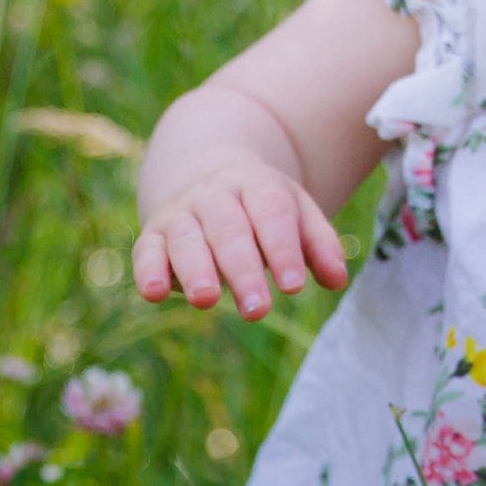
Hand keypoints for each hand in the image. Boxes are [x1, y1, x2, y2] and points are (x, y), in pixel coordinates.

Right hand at [133, 162, 350, 319]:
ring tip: (207, 300)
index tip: (294, 287)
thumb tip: (338, 280)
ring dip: (196, 270)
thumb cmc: (262, 209)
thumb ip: (319, 245)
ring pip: (187, 239)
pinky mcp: (153, 235)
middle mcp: (215, 195)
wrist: (208, 175)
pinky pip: (147, 250)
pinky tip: (154, 294)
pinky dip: (148, 270)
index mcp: (257, 185)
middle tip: (258, 309)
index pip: (272, 213)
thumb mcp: (296, 214)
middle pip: (230, 230)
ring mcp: (181, 213)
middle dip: (243, 270)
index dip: (283, 249)